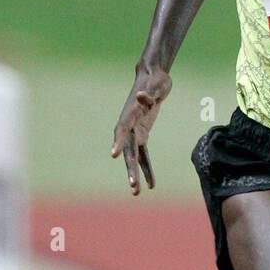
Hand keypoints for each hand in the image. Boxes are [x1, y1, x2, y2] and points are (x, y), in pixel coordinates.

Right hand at [111, 65, 171, 194]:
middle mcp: (129, 125)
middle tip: (133, 186)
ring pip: (134, 156)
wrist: (153, 77)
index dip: (118, 142)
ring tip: (137, 192)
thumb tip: (142, 96)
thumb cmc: (154, 80)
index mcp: (130, 113)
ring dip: (136, 174)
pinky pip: (144, 155)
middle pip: (129, 149)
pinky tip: (151, 184)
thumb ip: (149, 93)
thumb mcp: (155, 84)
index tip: (114, 155)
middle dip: (130, 168)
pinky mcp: (143, 134)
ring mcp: (135, 131)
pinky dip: (147, 168)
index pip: (122, 129)